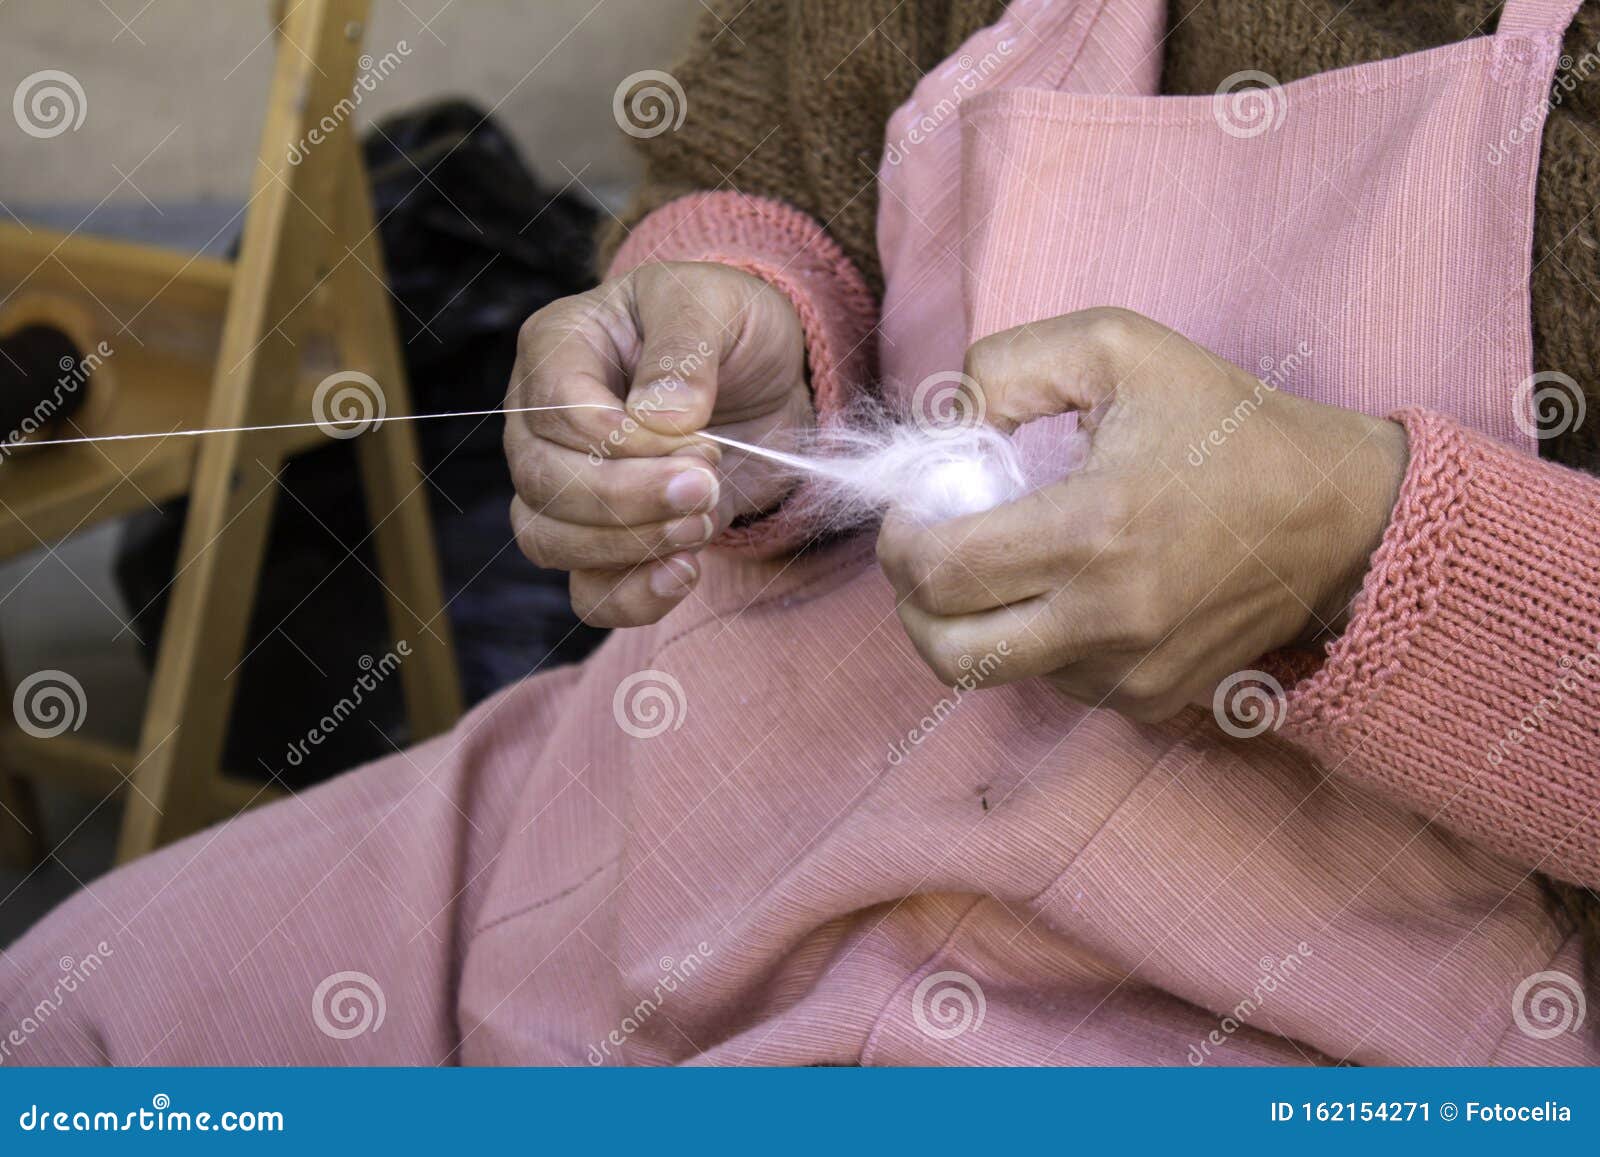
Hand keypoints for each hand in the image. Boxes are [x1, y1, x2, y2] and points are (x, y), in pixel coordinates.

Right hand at [505, 261, 812, 625]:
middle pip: (543, 483)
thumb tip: (660, 418)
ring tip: (702, 517)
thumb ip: (685, 348)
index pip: (554, 411)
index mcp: (557, 347)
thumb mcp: (717, 303)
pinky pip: (588, 592)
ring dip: (633, 544)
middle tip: (706, 480)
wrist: (763, 379)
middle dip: (630, 496)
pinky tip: (686, 570)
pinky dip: (634, 595)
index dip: (623, 439)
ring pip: (550, 541)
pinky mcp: (605, 539)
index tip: (697, 432)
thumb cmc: (727, 326)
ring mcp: (564, 485)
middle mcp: (541, 422)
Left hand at [875, 307, 1408, 720]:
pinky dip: (1036, 638)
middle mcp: (1108, 619)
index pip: (941, 573)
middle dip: (913, 600)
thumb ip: (1005, 367)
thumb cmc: (1227, 423)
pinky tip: (1070, 588)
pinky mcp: (1148, 699)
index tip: (915, 510)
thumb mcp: (1116, 347)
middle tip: (929, 550)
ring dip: (976, 619)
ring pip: (995, 670)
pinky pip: (1052, 681)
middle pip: (948, 651)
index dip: (902, 543)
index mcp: (1095, 529)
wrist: (1340, 516)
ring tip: (1010, 559)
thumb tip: (943, 428)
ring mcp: (1129, 671)